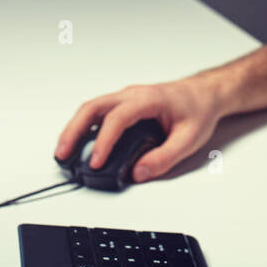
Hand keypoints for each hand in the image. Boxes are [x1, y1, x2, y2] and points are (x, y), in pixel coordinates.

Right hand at [54, 77, 223, 182]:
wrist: (203, 94)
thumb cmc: (198, 110)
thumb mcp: (189, 138)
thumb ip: (164, 158)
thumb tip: (139, 173)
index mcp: (149, 100)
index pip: (118, 118)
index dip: (104, 141)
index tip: (96, 162)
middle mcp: (132, 95)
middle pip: (93, 107)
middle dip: (74, 131)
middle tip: (63, 155)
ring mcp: (126, 98)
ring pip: (91, 108)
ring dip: (74, 128)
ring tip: (63, 152)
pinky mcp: (123, 105)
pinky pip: (97, 112)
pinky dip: (83, 126)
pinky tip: (79, 143)